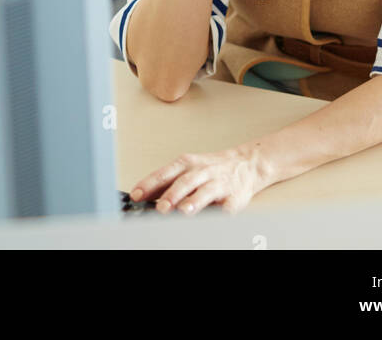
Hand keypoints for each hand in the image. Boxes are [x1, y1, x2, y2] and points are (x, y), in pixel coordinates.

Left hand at [130, 142, 270, 214]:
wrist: (246, 164)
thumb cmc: (210, 169)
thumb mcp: (187, 168)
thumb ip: (166, 182)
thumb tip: (141, 197)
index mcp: (186, 164)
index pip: (164, 173)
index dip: (149, 184)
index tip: (136, 195)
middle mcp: (202, 171)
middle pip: (184, 181)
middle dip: (172, 195)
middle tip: (160, 208)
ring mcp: (219, 184)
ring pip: (205, 192)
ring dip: (194, 202)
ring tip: (183, 212)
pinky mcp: (234, 197)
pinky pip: (228, 206)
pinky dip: (221, 212)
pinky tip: (214, 218)